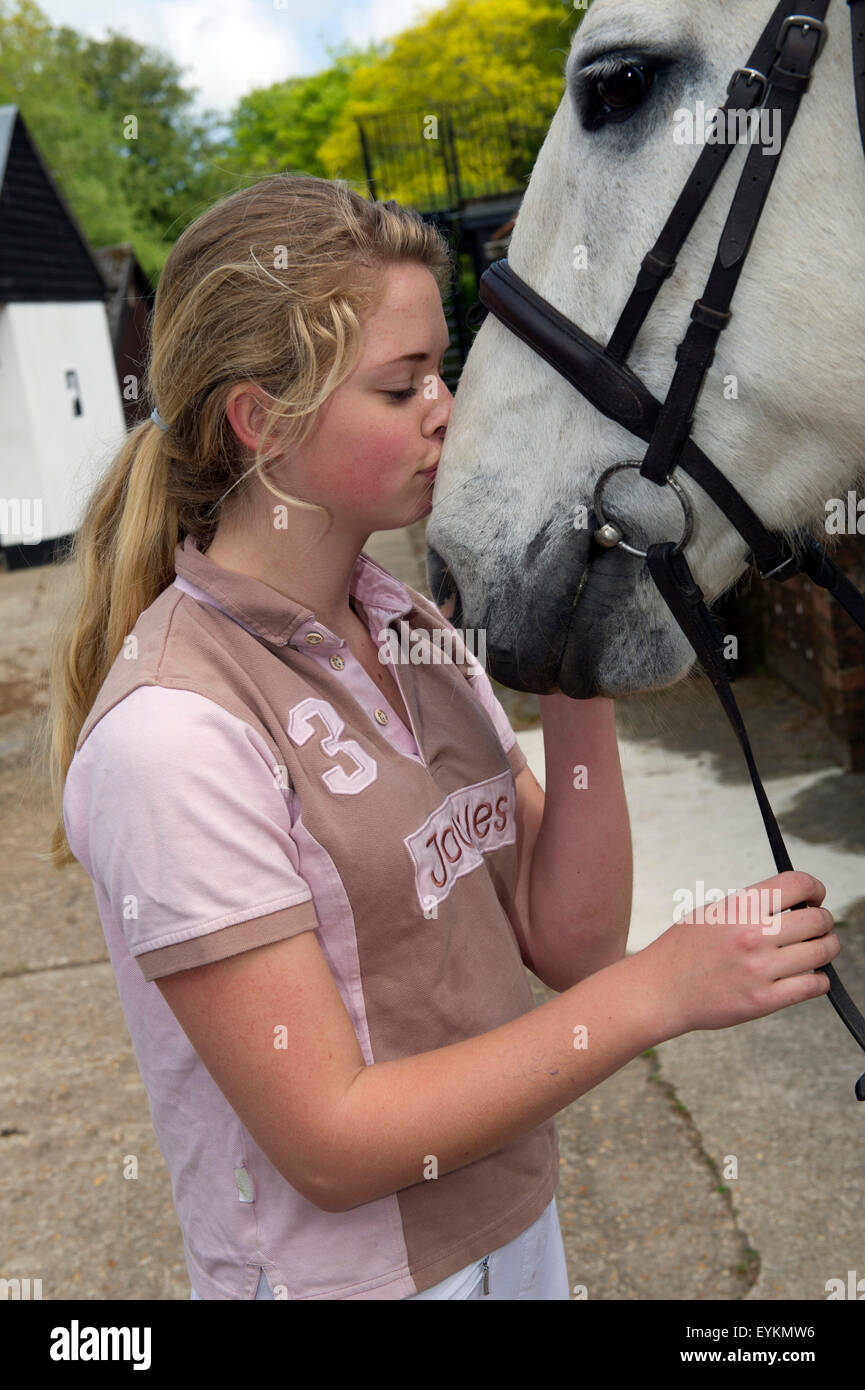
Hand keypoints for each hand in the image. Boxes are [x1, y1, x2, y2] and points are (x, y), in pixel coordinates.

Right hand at [640, 870, 839, 1037]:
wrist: (660, 990)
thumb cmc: (683, 950)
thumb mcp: (712, 912)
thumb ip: (751, 905)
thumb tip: (793, 902)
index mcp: (739, 906)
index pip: (798, 884)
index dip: (815, 888)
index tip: (816, 896)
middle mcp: (752, 935)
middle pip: (817, 919)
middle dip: (824, 920)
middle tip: (819, 926)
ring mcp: (760, 969)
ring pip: (821, 952)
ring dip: (826, 948)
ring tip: (818, 949)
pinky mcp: (764, 1000)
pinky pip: (813, 986)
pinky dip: (819, 980)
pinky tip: (809, 976)